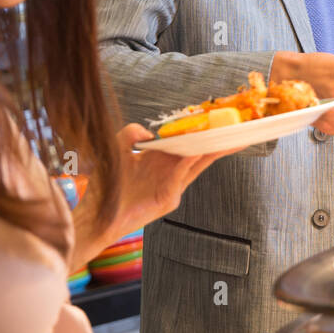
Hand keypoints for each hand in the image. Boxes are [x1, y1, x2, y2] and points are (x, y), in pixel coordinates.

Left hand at [110, 122, 235, 236]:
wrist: (97, 212)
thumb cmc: (107, 185)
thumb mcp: (117, 149)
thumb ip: (131, 133)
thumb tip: (149, 133)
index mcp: (161, 161)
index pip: (187, 144)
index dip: (201, 132)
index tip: (215, 120)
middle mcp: (169, 173)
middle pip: (199, 154)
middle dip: (218, 142)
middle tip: (236, 129)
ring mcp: (171, 188)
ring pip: (196, 165)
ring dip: (211, 150)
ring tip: (227, 137)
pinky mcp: (167, 200)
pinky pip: (180, 177)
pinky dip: (189, 163)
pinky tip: (196, 151)